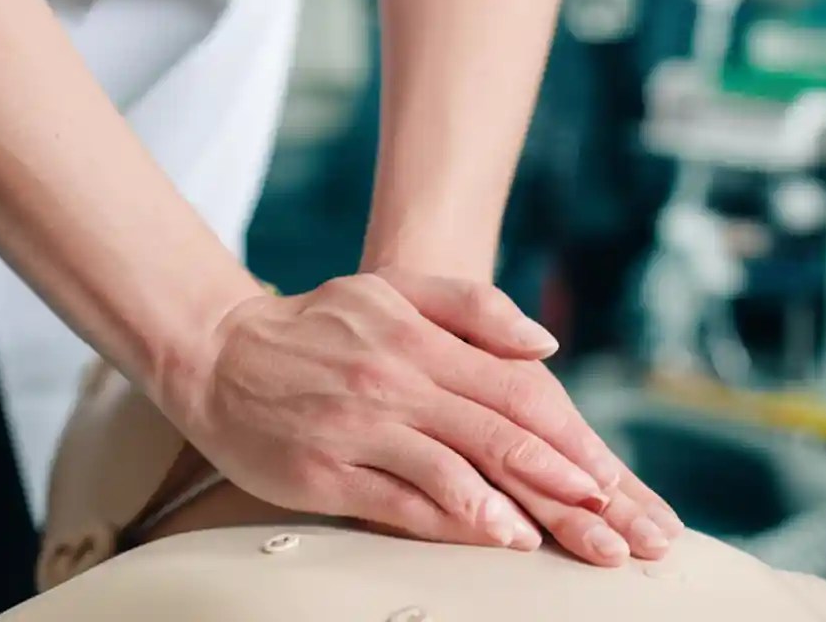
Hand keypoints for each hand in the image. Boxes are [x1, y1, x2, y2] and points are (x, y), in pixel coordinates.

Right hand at [160, 271, 675, 562]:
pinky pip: (399, 501)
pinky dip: (450, 520)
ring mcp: (359, 428)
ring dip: (513, 504)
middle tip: (607, 520)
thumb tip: (544, 344)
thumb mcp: (390, 289)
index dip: (567, 435)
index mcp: (416, 337)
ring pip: (452, 469)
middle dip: (560, 479)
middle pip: (494, 432)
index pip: (512, 389)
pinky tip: (487, 533)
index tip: (607, 474)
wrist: (218, 354)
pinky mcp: (326, 472)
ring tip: (557, 535)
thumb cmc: (314, 325)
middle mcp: (392, 380)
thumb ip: (471, 306)